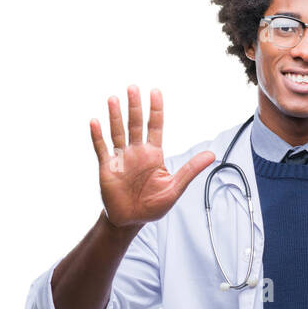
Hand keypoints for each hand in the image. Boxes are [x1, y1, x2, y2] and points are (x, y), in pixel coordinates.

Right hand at [90, 86, 214, 228]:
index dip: (155, 110)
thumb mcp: (174, 188)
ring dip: (115, 116)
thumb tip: (212, 155)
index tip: (155, 92)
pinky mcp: (107, 168)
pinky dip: (98, 136)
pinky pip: (102, 149)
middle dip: (134, 107)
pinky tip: (95, 122)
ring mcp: (121, 159)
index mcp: (153, 155)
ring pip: (117, 132)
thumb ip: (190, 170)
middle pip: (135, 125)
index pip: (155, 127)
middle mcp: (136, 152)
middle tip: (133, 88)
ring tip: (113, 99)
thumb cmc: (152, 205)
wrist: (131, 220)